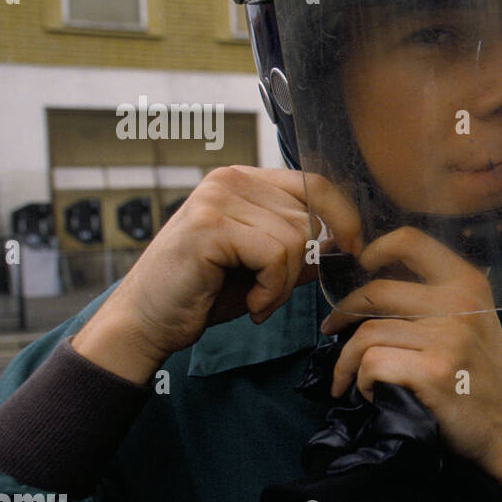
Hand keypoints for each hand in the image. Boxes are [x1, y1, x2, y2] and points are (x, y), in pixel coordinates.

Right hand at [72, 166, 361, 383]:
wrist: (147, 321)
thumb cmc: (205, 293)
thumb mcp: (263, 268)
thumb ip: (300, 249)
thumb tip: (346, 242)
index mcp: (244, 181)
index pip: (314, 183)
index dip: (344, 217)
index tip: (354, 249)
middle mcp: (230, 179)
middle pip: (308, 218)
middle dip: (301, 268)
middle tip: (270, 294)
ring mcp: (217, 198)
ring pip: (295, 240)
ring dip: (284, 284)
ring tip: (257, 300)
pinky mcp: (210, 225)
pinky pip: (276, 255)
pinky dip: (271, 290)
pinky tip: (251, 305)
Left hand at [320, 227, 501, 501]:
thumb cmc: (481, 377)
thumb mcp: (474, 322)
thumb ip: (437, 297)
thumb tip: (375, 277)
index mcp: (468, 283)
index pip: (410, 240)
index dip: (374, 250)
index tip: (360, 268)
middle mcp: (459, 303)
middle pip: (375, 291)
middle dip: (342, 314)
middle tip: (332, 331)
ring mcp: (447, 337)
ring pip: (367, 334)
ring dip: (349, 362)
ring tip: (355, 379)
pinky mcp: (432, 372)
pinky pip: (372, 365)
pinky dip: (364, 384)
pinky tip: (375, 395)